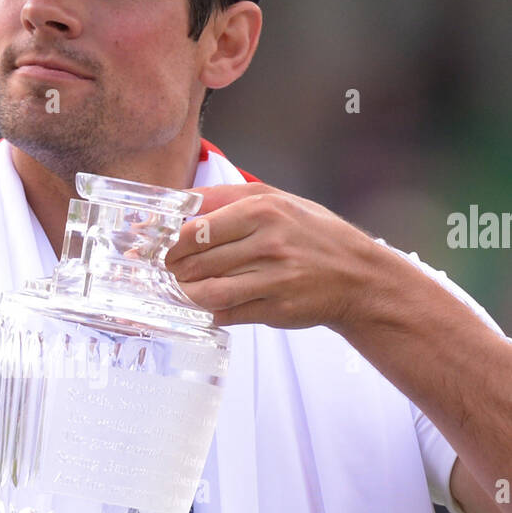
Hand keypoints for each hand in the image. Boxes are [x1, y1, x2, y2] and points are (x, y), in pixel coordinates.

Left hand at [164, 180, 372, 329]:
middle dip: (171, 270)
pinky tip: (201, 306)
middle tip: (157, 272)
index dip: (167, 242)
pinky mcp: (276, 309)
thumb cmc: (312, 235)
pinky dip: (208, 312)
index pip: (196, 228)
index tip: (152, 247)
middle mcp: (267, 243)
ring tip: (175, 290)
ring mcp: (273, 279)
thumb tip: (180, 202)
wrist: (359, 276)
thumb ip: (227, 198)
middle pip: (197, 261)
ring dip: (184, 294)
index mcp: (262, 210)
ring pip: (208, 291)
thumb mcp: (277, 200)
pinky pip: (228, 314)